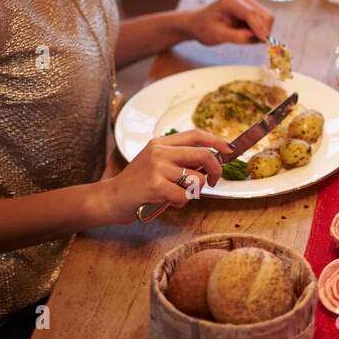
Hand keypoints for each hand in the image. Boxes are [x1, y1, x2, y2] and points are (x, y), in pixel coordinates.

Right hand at [99, 129, 230, 223]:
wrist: (110, 198)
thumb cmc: (136, 184)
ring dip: (193, 192)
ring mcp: (157, 168)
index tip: (229, 149)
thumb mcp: (154, 163)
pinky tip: (168, 202)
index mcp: (160, 143)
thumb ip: (177, 159)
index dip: (216, 141)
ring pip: (195, 178)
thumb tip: (208, 162)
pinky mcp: (155, 185)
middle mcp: (160, 152)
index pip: (195, 135)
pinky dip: (181, 203)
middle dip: (215, 169)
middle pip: (202, 154)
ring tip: (178, 195)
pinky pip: (183, 196)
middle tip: (214, 181)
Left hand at [185, 0, 273, 45]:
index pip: (252, 14)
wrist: (198, 23)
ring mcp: (247, 1)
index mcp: (230, 1)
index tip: (264, 41)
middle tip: (252, 42)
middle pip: (264, 14)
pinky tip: (246, 33)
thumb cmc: (204, 28)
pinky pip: (263, 20)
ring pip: (266, 17)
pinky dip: (259, 29)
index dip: (260, 28)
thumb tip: (255, 38)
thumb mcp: (217, 35)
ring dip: (261, 31)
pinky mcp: (251, 7)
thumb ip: (236, 36)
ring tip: (245, 37)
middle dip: (262, 30)